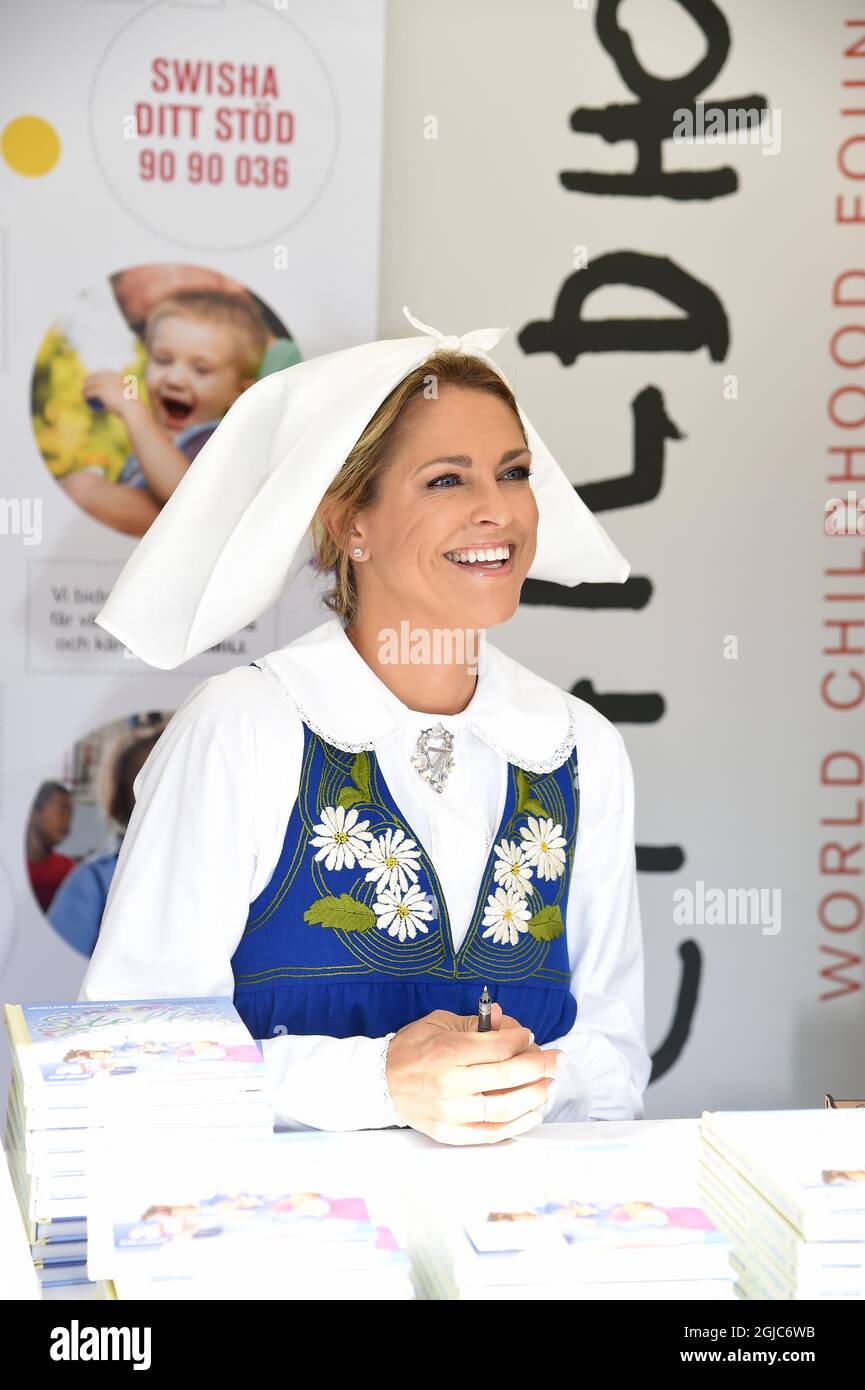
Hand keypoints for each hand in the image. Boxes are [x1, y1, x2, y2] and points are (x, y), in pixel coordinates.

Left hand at [82, 369, 137, 417]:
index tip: (93, 384)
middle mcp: (108, 377)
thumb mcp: (128, 396)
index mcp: (115, 375)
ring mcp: (104, 383)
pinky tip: (84, 397)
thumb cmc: (131, 404)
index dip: (95, 377)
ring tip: (83, 393)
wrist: (131, 407)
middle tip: (87, 389)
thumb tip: (122, 395)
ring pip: (91, 384)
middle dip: (88, 381)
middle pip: (94, 377)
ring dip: (85, 388)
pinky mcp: (101, 390)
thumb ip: (125, 394)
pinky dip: (86, 394)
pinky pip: (90, 392)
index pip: (102, 374)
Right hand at [385, 1002, 562, 1145]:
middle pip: (508, 1075)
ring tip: (549, 1085)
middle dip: (540, 1065)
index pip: (498, 1048)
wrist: (379, 1081)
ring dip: (535, 1096)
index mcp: (447, 1052)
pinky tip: (534, 1113)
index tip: (531, 1036)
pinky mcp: (449, 1133)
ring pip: (505, 1108)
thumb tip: (508, 1022)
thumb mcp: (440, 1023)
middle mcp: (449, 1084)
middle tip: (559, 1059)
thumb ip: (476, 1023)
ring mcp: (450, 1113)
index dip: (522, 1040)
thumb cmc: (412, 1048)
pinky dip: (518, 1125)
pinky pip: (491, 1133)